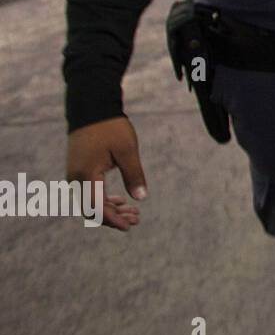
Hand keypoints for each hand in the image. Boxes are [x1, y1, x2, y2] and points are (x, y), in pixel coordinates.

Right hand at [67, 116, 145, 230]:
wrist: (91, 108)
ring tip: (133, 212)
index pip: (97, 208)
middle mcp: (75, 179)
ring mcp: (75, 176)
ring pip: (90, 202)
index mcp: (86, 176)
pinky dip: (103, 199)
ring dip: (110, 209)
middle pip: (92, 209)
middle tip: (137, 219)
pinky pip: (88, 192)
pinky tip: (119, 200)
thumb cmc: (110, 127)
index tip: (130, 226)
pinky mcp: (78, 171)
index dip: (113, 220)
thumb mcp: (127, 150)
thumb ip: (134, 175)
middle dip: (114, 217)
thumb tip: (140, 199)